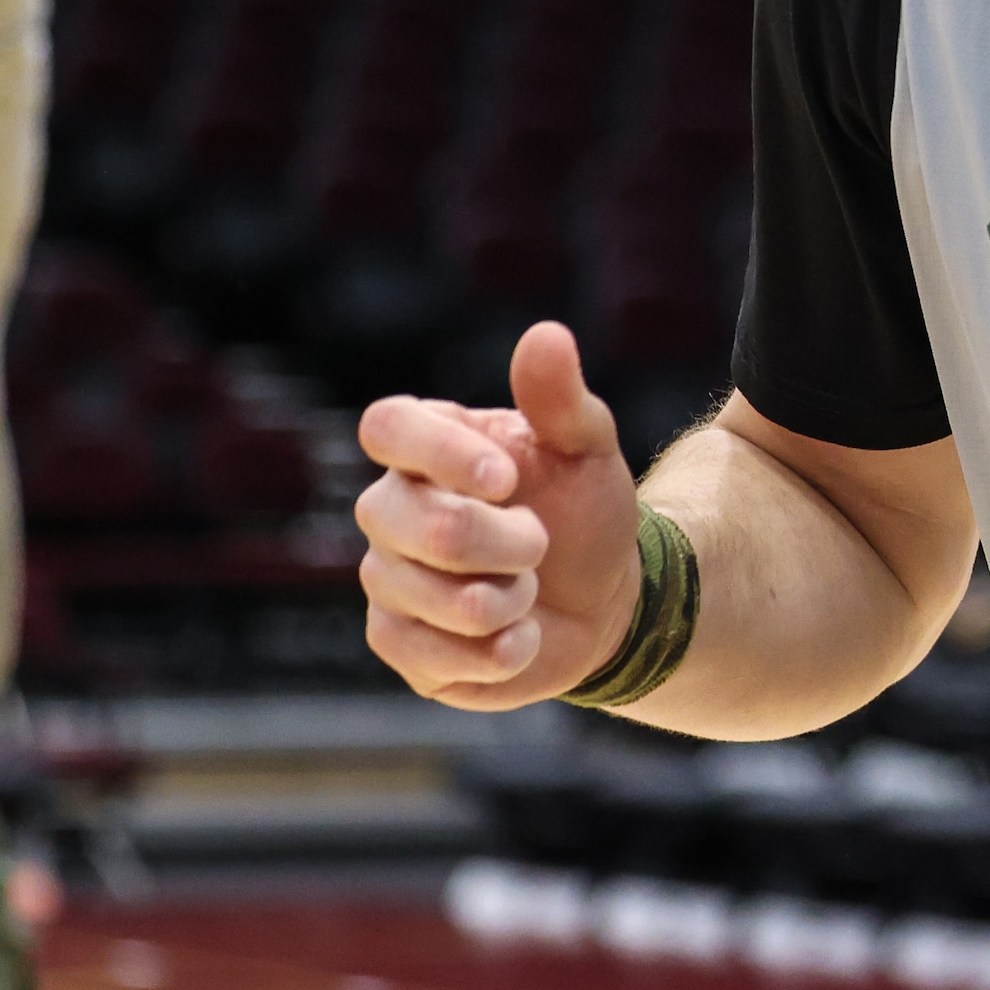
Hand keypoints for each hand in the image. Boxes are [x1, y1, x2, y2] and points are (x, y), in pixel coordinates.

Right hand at [357, 321, 650, 709]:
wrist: (603, 599)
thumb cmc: (584, 510)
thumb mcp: (589, 449)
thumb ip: (561, 399)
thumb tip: (546, 334)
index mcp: (427, 447)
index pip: (386, 427)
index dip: (440, 454)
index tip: (507, 479)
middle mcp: (390, 509)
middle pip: (408, 523)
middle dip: (500, 542)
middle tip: (540, 543)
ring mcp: (387, 578)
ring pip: (424, 596)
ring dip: (506, 600)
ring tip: (530, 591)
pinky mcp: (399, 642)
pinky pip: (427, 654)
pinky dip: (495, 652)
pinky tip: (519, 639)